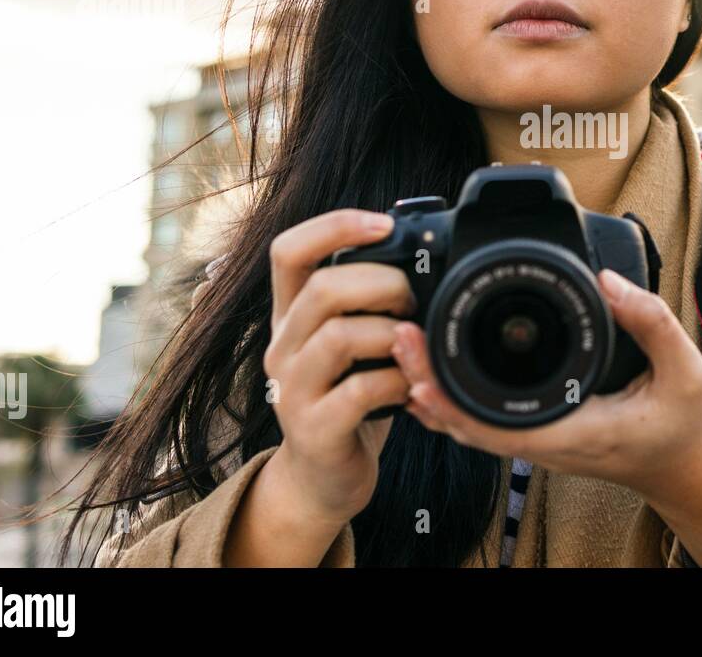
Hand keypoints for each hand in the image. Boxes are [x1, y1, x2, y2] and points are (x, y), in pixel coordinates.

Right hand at [262, 208, 415, 526]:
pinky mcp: (314, 429)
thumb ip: (367, 302)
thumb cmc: (350, 399)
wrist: (324, 478)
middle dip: (383, 283)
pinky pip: (359, 391)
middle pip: (321, 288)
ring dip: (393, 334)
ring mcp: (291, 389)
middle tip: (414, 303)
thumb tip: (419, 252)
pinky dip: (397, 382)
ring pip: (339, 335)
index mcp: (290, 315)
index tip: (385, 224)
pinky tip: (410, 388)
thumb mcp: (351, 343)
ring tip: (414, 346)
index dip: (334, 226)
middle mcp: (282, 346)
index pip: (287, 251)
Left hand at [390, 268, 701, 505]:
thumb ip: (651, 321)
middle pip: (469, 425)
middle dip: (427, 384)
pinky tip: (434, 373)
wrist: (685, 466)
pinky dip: (454, 400)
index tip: (420, 360)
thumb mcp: (685, 369)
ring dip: (435, 391)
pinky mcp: (540, 432)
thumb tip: (608, 280)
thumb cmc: (682, 423)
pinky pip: (485, 423)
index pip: (496, 426)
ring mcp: (540, 441)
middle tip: (400, 337)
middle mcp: (548, 442)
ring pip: (471, 426)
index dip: (450, 400)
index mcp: (576, 431)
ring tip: (406, 347)